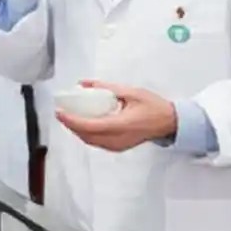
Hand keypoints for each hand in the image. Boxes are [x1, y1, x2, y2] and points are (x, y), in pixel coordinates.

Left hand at [56, 80, 177, 151]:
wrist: (170, 123)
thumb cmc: (154, 106)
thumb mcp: (131, 92)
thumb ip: (106, 87)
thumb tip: (84, 83)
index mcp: (121, 125)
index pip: (89, 126)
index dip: (71, 120)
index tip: (59, 112)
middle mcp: (117, 139)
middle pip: (86, 135)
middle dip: (70, 124)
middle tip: (61, 112)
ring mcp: (118, 145)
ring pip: (90, 141)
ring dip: (77, 130)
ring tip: (69, 117)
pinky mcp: (118, 147)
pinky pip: (97, 142)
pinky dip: (86, 134)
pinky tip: (83, 124)